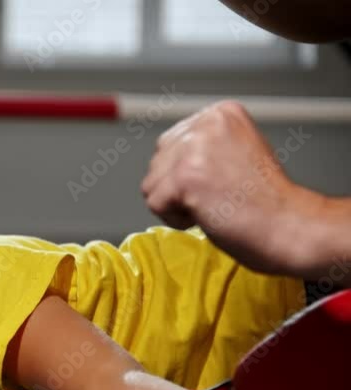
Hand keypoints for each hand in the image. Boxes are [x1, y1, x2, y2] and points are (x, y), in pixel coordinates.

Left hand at [140, 100, 322, 275]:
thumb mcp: (238, 150)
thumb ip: (205, 144)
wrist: (288, 225)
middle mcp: (206, 124)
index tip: (222, 181)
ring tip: (214, 204)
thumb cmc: (267, 200)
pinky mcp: (183, 176)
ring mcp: (193, 149)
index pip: (171, 143)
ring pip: (152, 184)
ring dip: (176, 204)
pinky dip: (175, 219)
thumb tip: (169, 154)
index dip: (190, 172)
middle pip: (157, 162)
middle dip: (179, 187)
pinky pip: (154, 204)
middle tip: (218, 195)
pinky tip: (208, 214)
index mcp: (220, 113)